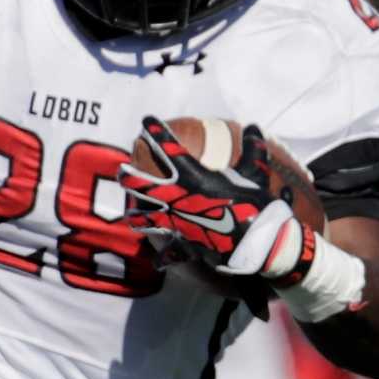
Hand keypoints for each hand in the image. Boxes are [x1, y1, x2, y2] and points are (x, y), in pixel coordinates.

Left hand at [121, 119, 313, 282]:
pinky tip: (158, 258)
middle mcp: (178, 197)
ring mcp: (177, 220)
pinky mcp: (183, 240)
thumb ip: (253, 150)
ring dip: (136, 213)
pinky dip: (161, 251)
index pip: (169, 149)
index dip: (156, 132)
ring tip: (129, 213)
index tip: (146, 120)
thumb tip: (254, 127)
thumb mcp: (255, 174)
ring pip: (146, 215)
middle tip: (123, 169)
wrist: (254, 242)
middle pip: (144, 185)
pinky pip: (166, 245)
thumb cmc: (254, 205)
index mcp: (194, 177)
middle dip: (131, 176)